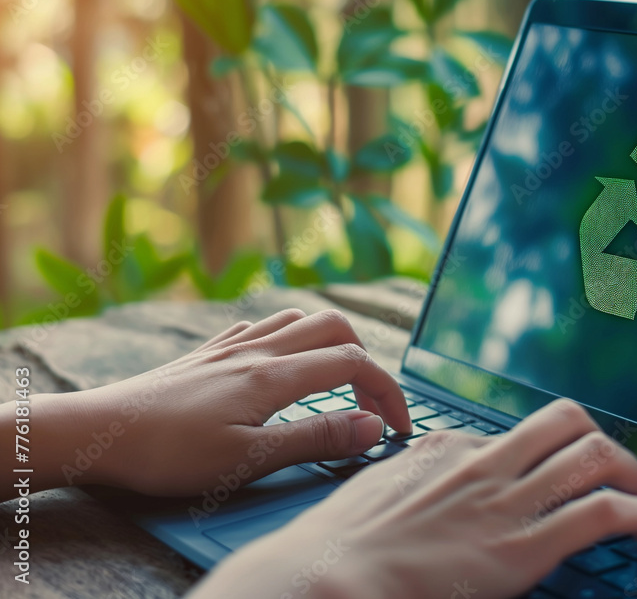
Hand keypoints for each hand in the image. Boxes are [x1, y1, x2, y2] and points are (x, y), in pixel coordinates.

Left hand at [15, 309, 410, 497]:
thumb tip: (373, 426)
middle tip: (370, 402)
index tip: (398, 428)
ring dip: (330, 342)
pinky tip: (278, 363)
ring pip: (299, 318)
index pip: (355, 364)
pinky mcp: (207, 352)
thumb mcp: (249, 459)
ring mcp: (231, 346)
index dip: (388, 392)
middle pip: (335, 327)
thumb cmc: (169, 452)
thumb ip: (316, 438)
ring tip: (335, 380)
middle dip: (367, 358)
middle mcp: (258, 350)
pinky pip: (261, 325)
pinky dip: (288, 337)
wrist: (97, 432)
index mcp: (274, 375)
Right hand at [190, 399, 636, 598]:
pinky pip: (601, 513)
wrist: (326, 577)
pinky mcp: (522, 549)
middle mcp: (485, 466)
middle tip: (618, 476)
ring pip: (595, 456)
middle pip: (568, 422)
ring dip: (635, 477)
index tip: (560, 479)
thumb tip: (437, 478)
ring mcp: (506, 503)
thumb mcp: (378, 492)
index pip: (519, 435)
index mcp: (448, 451)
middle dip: (605, 445)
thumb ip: (417, 479)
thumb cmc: (340, 546)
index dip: (550, 457)